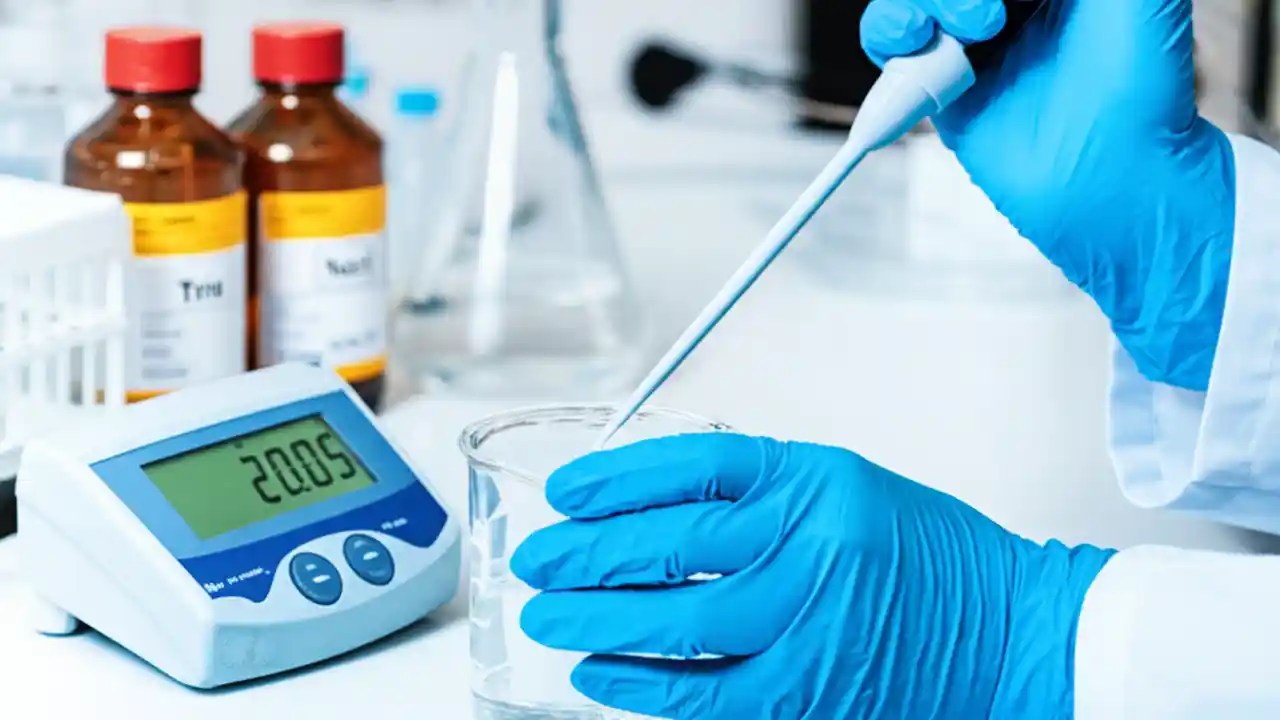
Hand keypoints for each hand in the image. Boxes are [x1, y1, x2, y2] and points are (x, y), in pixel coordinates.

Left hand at [511, 434, 1113, 718]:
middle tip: (536, 558)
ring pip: (678, 619)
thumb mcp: (845, 486)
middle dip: (587, 553)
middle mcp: (812, 543)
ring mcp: (810, 622)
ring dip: (596, 618)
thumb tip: (646, 506)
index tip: (566, 491)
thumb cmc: (927, 556)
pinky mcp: (808, 693)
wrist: (1013, 632)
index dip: (615, 478)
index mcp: (816, 478)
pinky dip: (641, 684)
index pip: (691, 466)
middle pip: (671, 543)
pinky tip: (596, 673)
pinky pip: (704, 692)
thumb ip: (757, 490)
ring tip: (544, 615)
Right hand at [861, 0, 1234, 390]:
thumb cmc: (1141, 92)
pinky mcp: (940, 81)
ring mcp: (971, 36)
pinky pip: (891, 43)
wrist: (1111, 184)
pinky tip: (920, 58)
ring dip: (915, 6)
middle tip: (988, 17)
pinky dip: (889, 39)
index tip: (1003, 1)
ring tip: (965, 38)